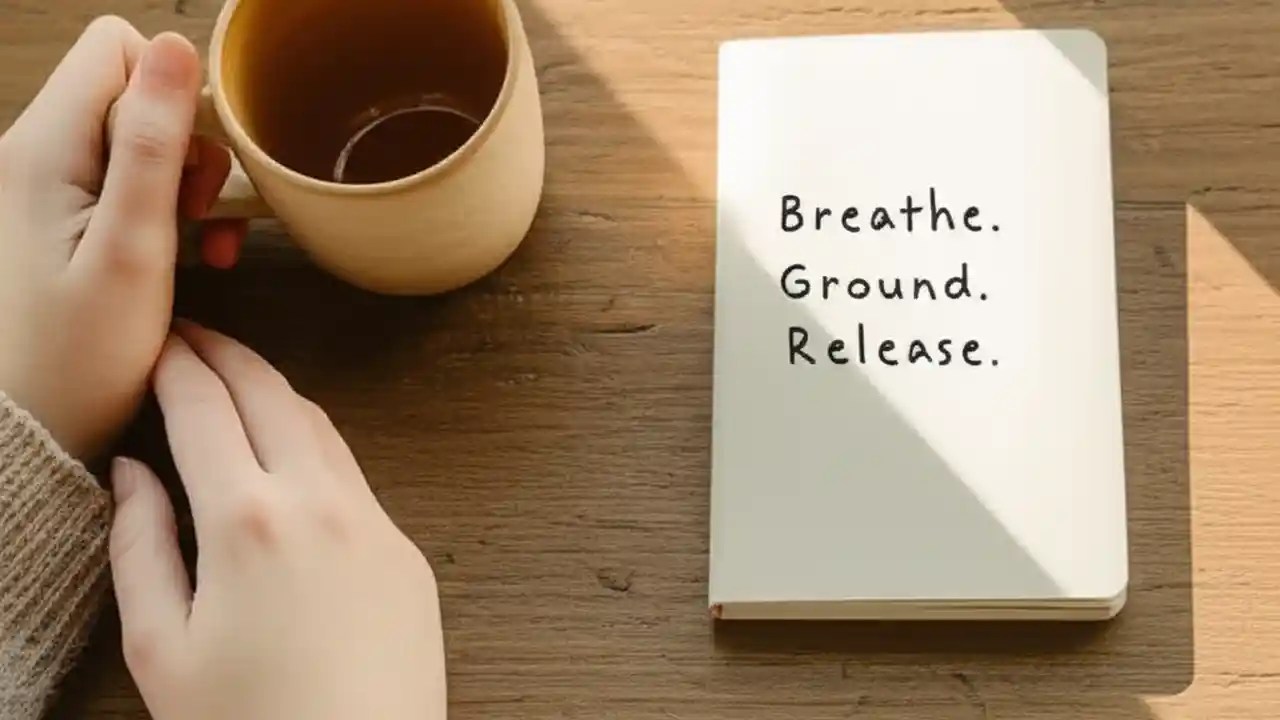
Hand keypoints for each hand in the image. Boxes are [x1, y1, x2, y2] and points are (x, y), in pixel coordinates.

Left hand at [0, 17, 246, 458]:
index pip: (117, 49)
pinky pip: (125, 181)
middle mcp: (33, 154)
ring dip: (184, 186)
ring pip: (137, 139)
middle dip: (186, 148)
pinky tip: (188, 254)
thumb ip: (150, 146)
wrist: (33, 432)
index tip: (192, 171)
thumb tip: (174, 47)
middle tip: (197, 218)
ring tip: (200, 248)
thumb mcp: (132, 252)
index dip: (174, 95)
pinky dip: (166, 210)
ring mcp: (42, 186)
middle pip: (132, 93)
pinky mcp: (56, 217)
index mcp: (42, 151)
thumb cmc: (79, 357)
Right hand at [108, 321, 444, 719]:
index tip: (156, 345)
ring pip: (320, 426)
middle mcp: (321, 502)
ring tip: (237, 383)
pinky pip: (354, 475)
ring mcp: (374, 523)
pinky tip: (289, 457)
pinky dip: (314, 445)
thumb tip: (133, 472)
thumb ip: (139, 546)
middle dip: (227, 354)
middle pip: (270, 393)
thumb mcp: (161, 648)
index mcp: (248, 520)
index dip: (175, 364)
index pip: (203, 407)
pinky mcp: (407, 552)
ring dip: (275, 392)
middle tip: (194, 338)